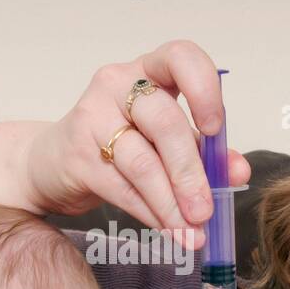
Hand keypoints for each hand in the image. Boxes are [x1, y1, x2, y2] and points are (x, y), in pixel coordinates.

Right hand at [20, 40, 251, 249]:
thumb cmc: (118, 145)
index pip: (180, 57)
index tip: (215, 129)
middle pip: (164, 122)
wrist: (51, 164)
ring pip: (142, 163)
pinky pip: (122, 188)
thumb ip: (204, 153)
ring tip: (191, 230)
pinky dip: (150, 213)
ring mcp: (92, 117)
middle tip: (206, 210)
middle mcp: (117, 85)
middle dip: (190, 172)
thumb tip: (238, 171)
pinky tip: (168, 229)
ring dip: (171, 202)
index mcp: (149, 71)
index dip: (204, 89)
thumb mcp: (166, 143)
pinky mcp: (77, 155)